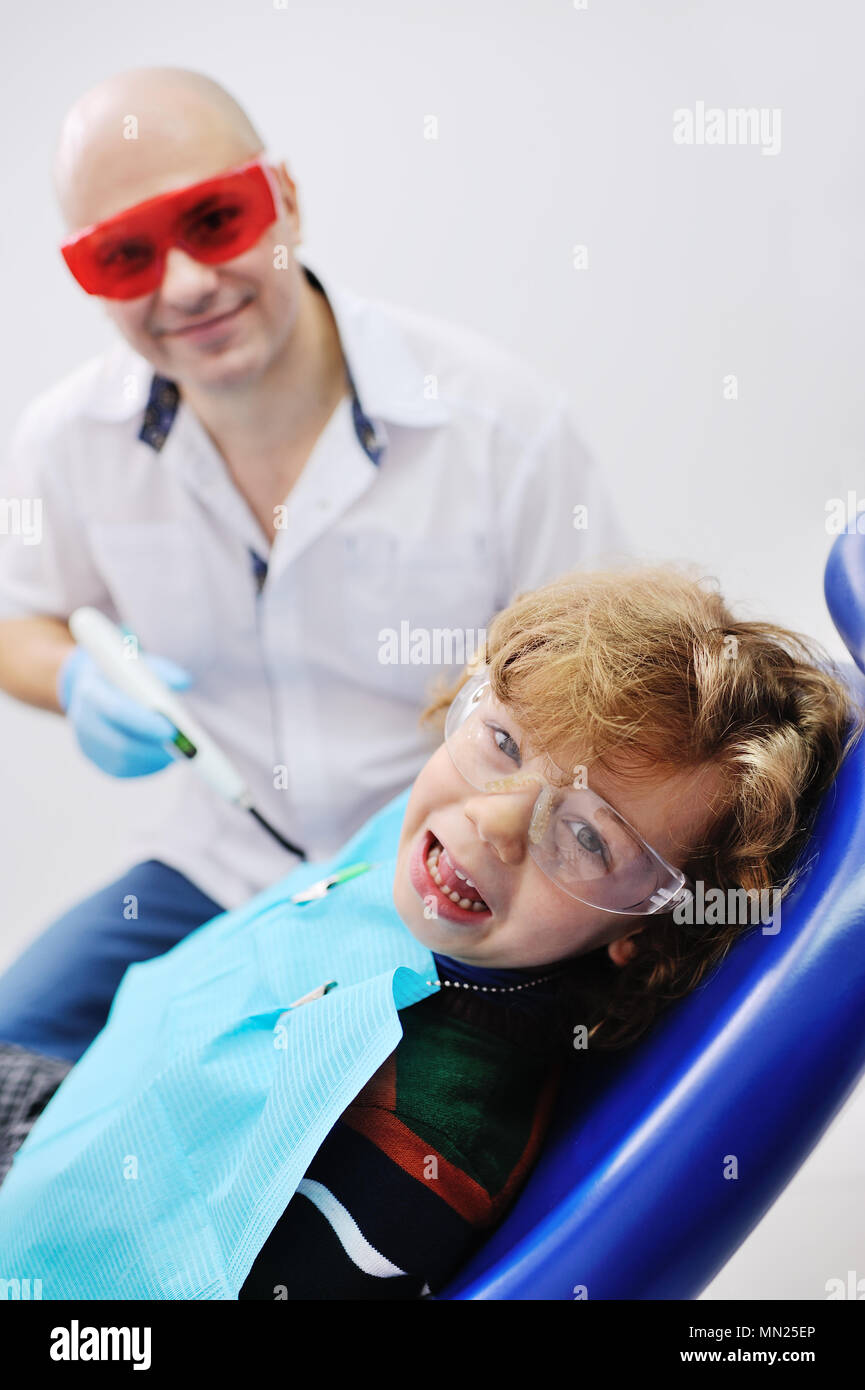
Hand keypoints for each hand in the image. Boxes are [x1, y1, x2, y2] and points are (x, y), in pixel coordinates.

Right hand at [57, 646, 192, 777]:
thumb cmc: (122, 675)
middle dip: (153, 750)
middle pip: (119, 744)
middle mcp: (84, 720)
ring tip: (180, 752)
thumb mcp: (137, 665)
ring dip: (154, 759)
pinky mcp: (96, 759)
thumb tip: (184, 681)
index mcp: (91, 691)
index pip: (117, 711)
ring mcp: (87, 743)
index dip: (145, 723)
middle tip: (184, 750)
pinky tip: (165, 756)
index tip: (172, 730)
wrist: (91, 688)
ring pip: (123, 762)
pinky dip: (148, 765)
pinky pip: (124, 770)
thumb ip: (161, 671)